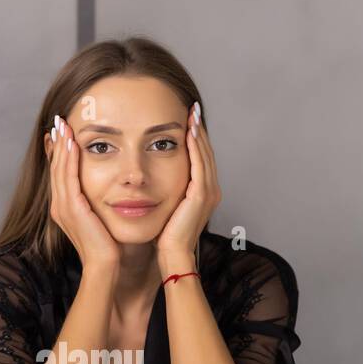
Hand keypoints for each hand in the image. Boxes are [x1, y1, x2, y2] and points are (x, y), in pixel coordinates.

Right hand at [46, 115, 120, 272]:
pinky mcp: (72, 208)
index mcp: (64, 208)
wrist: (104, 266)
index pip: (59, 174)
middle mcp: (59, 206)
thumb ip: (96, 204)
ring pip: (59, 169)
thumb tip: (107, 190)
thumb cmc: (106, 246)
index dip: (59, 153)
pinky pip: (68, 177)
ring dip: (61, 145)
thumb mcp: (99, 220)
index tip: (62, 133)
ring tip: (63, 125)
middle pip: (55, 167)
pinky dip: (68, 159)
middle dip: (57, 143)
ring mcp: (63, 207)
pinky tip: (72, 143)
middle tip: (59, 121)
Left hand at [154, 102, 220, 276]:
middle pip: (206, 152)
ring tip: (191, 112)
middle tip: (192, 107)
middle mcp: (211, 190)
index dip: (195, 138)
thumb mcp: (167, 208)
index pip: (201, 158)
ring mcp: (208, 192)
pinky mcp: (201, 195)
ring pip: (205, 154)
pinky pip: (199, 163)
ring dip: (198, 132)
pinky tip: (189, 130)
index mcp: (203, 193)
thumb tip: (151, 179)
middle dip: (199, 129)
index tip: (187, 118)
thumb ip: (166, 191)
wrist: (172, 256)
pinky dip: (195, 146)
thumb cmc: (165, 237)